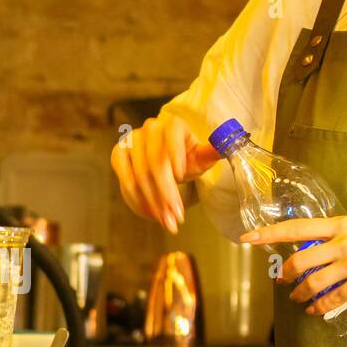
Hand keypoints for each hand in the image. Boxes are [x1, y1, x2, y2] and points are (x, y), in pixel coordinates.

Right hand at [111, 111, 219, 233]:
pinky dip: (137, 198)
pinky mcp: (118, 153)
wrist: (161, 163)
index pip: (172, 133)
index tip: (180, 175)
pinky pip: (125, 178)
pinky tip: (150, 213)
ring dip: (153, 201)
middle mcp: (151, 128)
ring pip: (140, 174)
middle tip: (175, 216)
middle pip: (155, 162)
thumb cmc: (184, 160)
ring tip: (166, 220)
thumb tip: (228, 146)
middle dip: (166, 193)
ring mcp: (132, 140)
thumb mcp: (199, 159)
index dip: (175, 153)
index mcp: (174, 125)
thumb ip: (211, 153)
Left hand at [241, 215, 346, 315]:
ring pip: (313, 282)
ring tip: (298, 299)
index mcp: (344, 223)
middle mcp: (346, 240)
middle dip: (287, 275)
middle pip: (300, 260)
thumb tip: (316, 250)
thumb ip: (341, 237)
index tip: (247, 238)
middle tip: (283, 282)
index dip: (269, 234)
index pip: (297, 227)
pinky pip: (334, 298)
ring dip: (301, 294)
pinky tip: (317, 310)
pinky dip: (321, 307)